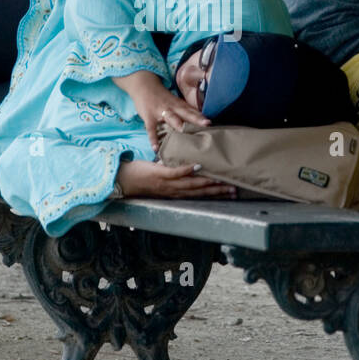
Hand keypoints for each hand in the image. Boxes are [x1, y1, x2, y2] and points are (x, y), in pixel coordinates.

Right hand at [116, 69, 209, 149]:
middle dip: (196, 118)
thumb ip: (184, 111)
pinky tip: (156, 148)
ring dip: (178, 124)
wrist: (143, 85)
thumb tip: (197, 120)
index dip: (201, 116)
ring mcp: (160, 111)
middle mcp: (172, 107)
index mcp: (179, 104)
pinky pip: (152, 129)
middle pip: (186, 113)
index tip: (211, 123)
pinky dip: (153, 138)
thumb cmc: (161, 96)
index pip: (192, 111)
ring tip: (184, 132)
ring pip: (171, 118)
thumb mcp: (174, 101)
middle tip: (207, 124)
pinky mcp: (149, 117)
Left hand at [116, 160, 235, 198]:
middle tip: (234, 190)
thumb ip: (175, 174)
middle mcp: (174, 191)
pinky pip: (175, 172)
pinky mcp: (159, 174)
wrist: (123, 180)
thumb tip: (187, 165)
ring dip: (208, 182)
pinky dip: (186, 169)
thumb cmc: (142, 178)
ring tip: (222, 180)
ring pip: (191, 184)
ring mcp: (167, 183)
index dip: (215, 194)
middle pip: (200, 192)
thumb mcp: (162, 178)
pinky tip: (198, 166)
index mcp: (176, 192)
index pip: (199, 194)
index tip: (231, 192)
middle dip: (218, 191)